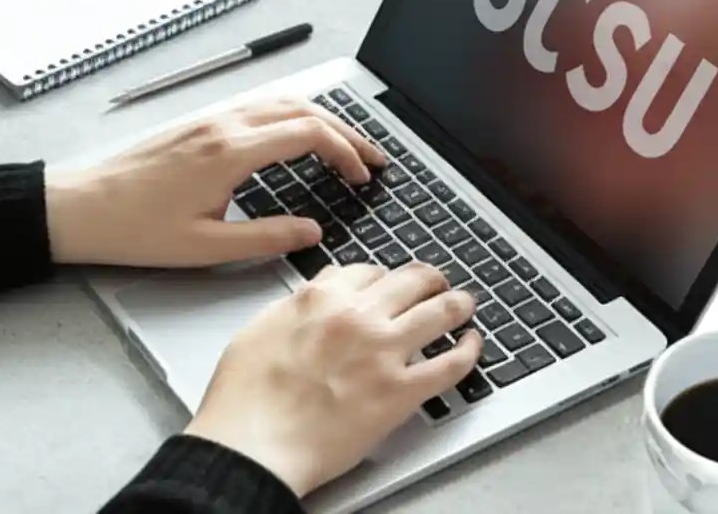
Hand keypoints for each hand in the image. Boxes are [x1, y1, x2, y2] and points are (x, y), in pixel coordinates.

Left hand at [44, 96, 386, 266]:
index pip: (308, 134)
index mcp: (230, 153)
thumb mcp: (207, 247)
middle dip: (347, 131)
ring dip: (323, 119)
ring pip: (283, 101)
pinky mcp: (201, 124)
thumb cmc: (134, 230)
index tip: (362, 177)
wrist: (78, 209)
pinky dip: (294, 116)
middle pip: (304, 110)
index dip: (345, 153)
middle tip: (373, 158)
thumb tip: (313, 233)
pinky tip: (301, 136)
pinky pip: (261, 106)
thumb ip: (267, 238)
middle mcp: (224, 126)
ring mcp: (211, 120)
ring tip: (347, 145)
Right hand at [183, 262, 480, 496]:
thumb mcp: (260, 329)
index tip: (389, 284)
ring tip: (465, 305)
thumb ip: (296, 307)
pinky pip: (451, 364)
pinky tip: (472, 344)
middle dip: (430, 279)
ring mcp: (384, 352)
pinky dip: (469, 351)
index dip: (384, 277)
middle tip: (437, 284)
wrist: (251, 446)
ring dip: (458, 304)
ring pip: (442, 311)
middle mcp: (359, 316)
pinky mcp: (401, 392)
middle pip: (413, 280)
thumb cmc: (245, 399)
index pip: (369, 271)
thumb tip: (315, 298)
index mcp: (321, 298)